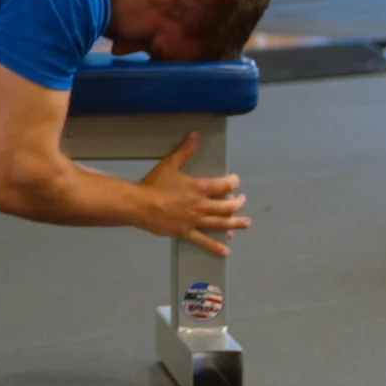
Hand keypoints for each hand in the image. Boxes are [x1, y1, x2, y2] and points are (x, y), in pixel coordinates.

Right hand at [136, 132, 249, 256]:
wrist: (140, 205)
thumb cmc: (154, 184)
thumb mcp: (170, 163)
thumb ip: (185, 150)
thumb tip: (197, 134)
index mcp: (199, 188)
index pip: (224, 185)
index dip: (233, 182)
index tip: (235, 181)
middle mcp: (201, 205)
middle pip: (227, 207)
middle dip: (238, 203)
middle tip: (242, 201)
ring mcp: (195, 221)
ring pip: (221, 224)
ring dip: (236, 223)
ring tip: (246, 223)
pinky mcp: (186, 232)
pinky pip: (204, 241)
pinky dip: (216, 247)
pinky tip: (226, 251)